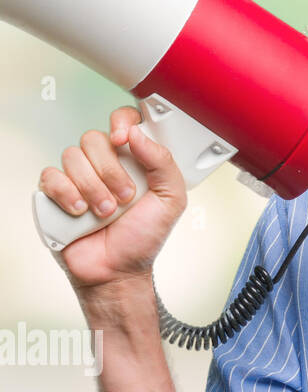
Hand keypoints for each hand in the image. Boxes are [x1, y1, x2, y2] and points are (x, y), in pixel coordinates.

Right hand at [38, 105, 187, 294]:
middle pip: (94, 138)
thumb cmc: (144, 236)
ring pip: (72, 156)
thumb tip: (139, 134)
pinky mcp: (55, 193)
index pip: (123, 121)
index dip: (121, 122)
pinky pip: (51, 176)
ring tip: (105, 212)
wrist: (117, 270)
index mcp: (134, 159)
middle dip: (110, 171)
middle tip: (124, 197)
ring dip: (92, 188)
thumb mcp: (172, 199)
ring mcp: (78, 177)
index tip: (124, 139)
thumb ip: (163, 163)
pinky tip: (80, 213)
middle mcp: (105, 164)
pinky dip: (67, 195)